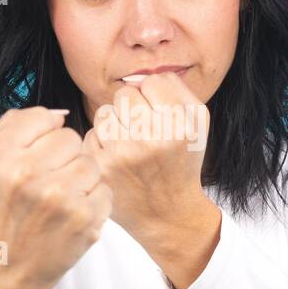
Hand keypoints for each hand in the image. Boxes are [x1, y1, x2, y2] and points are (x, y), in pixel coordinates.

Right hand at [0, 107, 112, 288]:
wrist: (7, 264)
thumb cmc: (0, 206)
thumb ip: (15, 124)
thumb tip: (59, 113)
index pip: (45, 118)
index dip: (45, 137)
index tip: (36, 158)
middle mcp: (25, 174)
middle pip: (71, 138)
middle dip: (64, 157)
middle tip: (48, 182)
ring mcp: (57, 198)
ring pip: (91, 163)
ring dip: (81, 179)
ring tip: (61, 199)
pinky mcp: (84, 220)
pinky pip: (104, 190)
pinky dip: (93, 202)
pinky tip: (71, 216)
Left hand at [82, 72, 220, 287]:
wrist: (167, 213)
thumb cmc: (181, 161)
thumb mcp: (197, 123)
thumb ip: (174, 88)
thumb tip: (140, 75)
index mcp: (180, 124)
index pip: (150, 82)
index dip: (152, 97)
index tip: (158, 116)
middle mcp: (152, 138)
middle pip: (124, 95)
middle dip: (132, 109)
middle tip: (142, 132)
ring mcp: (123, 154)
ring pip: (104, 113)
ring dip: (114, 125)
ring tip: (130, 146)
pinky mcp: (101, 168)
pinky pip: (91, 135)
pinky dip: (102, 144)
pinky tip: (117, 160)